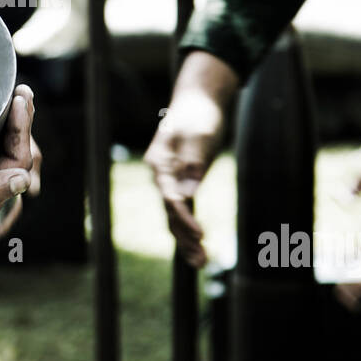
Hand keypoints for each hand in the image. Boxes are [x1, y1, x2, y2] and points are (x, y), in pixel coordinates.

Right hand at [145, 51, 238, 267]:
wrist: (200, 97)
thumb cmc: (200, 112)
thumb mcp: (200, 135)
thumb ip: (193, 163)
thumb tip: (187, 194)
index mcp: (160, 162)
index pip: (170, 197)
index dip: (185, 218)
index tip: (201, 235)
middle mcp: (160, 173)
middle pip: (169, 212)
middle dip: (184, 238)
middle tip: (201, 261)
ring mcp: (169, 178)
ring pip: (174, 214)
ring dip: (186, 239)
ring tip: (201, 262)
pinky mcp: (182, 179)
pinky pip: (182, 208)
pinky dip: (189, 226)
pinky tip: (197, 245)